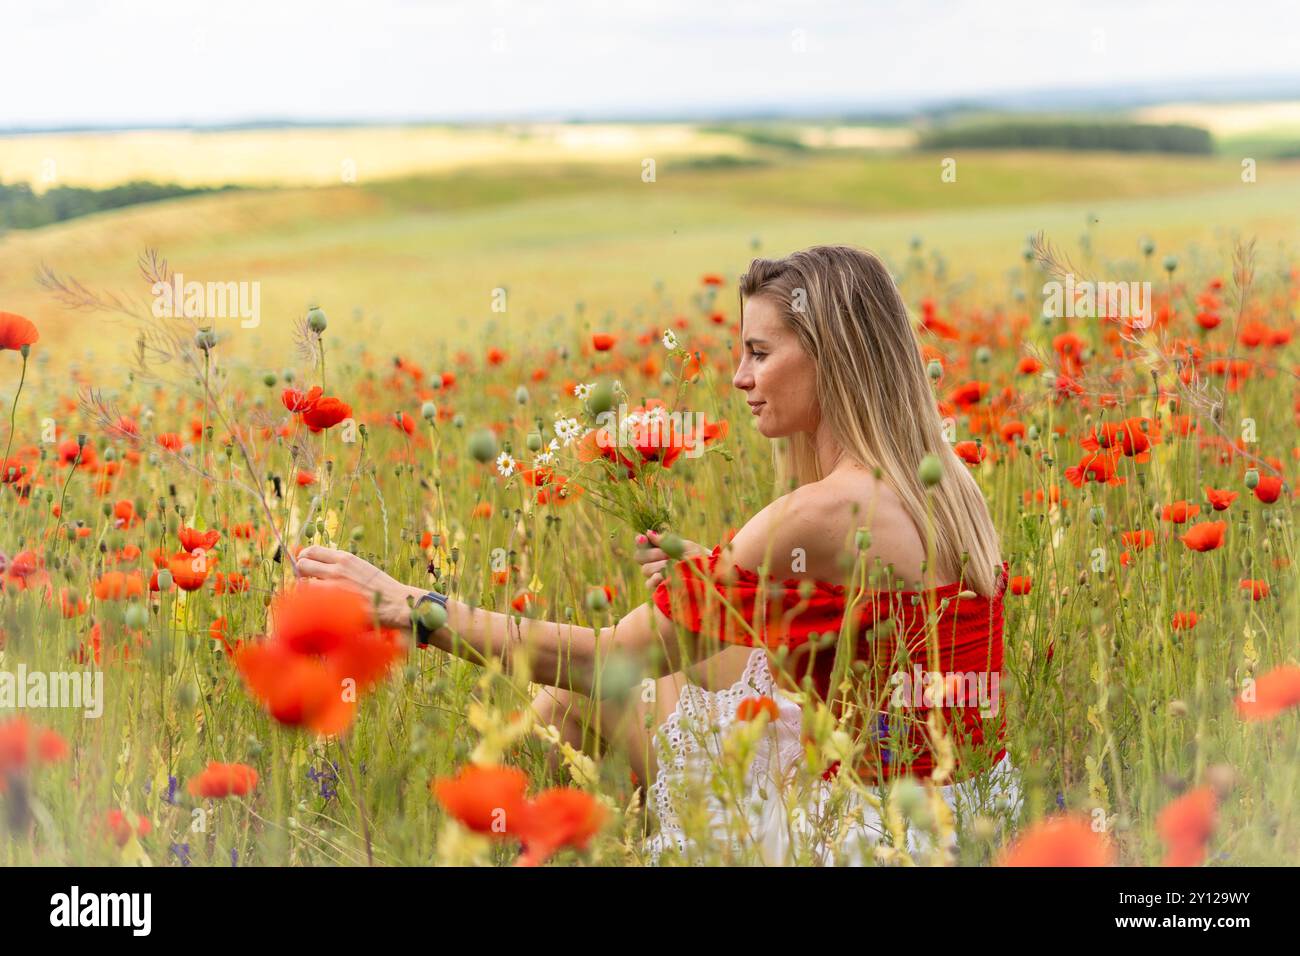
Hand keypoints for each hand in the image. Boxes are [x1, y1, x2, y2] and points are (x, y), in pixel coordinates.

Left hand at [294, 545, 425, 630]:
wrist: (396, 603)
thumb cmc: (379, 587)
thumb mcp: (360, 567)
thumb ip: (341, 565)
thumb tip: (320, 566)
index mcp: (344, 558)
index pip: (312, 550)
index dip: (305, 557)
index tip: (306, 563)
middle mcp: (336, 570)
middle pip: (302, 564)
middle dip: (301, 572)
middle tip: (307, 580)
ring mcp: (334, 588)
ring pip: (304, 585)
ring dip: (307, 591)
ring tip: (316, 597)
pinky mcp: (334, 604)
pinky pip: (313, 603)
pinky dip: (313, 604)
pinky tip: (322, 608)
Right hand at [634, 530, 706, 590]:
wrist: (710, 574)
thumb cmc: (698, 558)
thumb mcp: (685, 546)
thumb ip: (666, 541)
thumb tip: (648, 533)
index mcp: (658, 548)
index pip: (641, 544)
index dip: (640, 541)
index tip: (643, 538)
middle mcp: (654, 562)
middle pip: (639, 556)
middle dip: (652, 554)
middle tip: (667, 555)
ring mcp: (655, 576)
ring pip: (645, 569)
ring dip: (658, 566)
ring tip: (672, 566)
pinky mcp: (659, 589)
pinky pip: (648, 584)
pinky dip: (654, 579)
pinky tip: (662, 577)